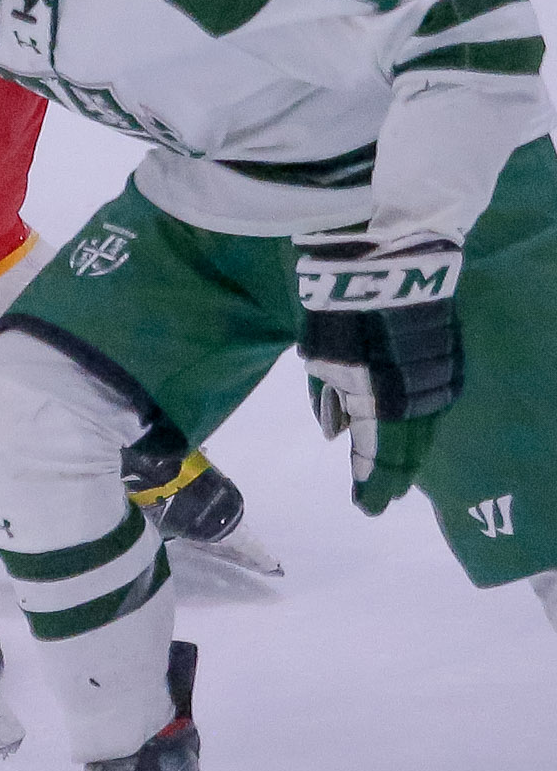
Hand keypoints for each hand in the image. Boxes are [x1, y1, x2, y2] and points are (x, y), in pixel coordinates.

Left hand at [295, 228, 463, 514]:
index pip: (379, 457)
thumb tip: (339, 434)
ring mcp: (437, 380)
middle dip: (393, 477)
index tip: (365, 506)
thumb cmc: (337, 311)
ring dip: (411, 456)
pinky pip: (435, 406)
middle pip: (408, 451)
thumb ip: (328, 399)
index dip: (372, 483)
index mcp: (381, 405)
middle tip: (381, 500)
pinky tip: (415, 437)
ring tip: (398, 478)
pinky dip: (422, 428)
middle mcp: (417, 400)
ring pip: (425, 430)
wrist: (383, 264)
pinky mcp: (449, 359)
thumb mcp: (321, 359)